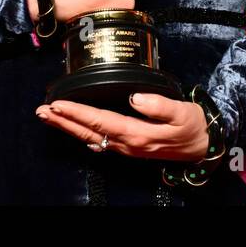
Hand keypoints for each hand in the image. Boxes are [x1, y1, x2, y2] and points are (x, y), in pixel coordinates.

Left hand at [34, 93, 208, 161]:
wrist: (204, 147)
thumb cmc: (193, 127)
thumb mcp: (182, 112)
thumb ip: (159, 105)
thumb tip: (135, 98)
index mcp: (137, 134)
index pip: (100, 121)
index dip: (77, 113)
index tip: (58, 104)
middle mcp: (128, 144)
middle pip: (89, 132)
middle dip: (64, 122)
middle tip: (41, 111)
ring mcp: (128, 148)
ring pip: (91, 137)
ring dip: (69, 127)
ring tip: (50, 117)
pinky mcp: (131, 146)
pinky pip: (101, 142)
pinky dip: (84, 135)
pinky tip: (75, 132)